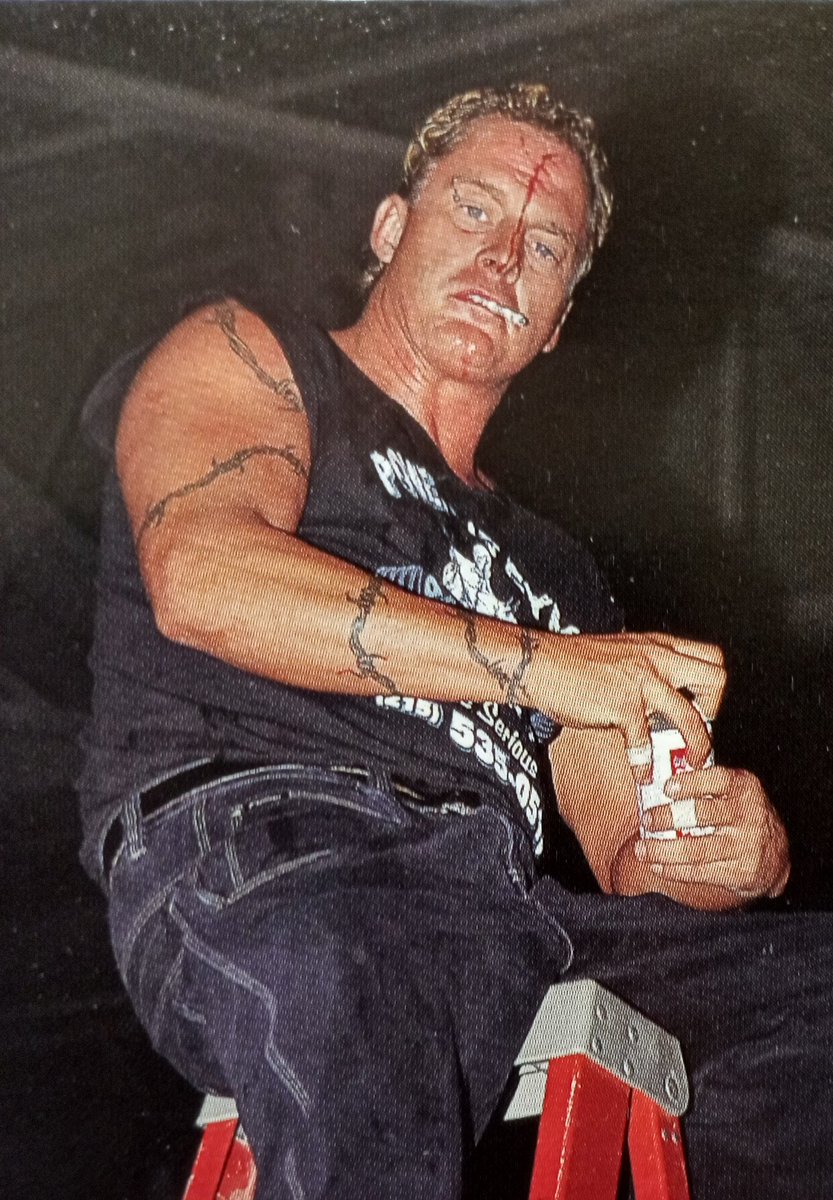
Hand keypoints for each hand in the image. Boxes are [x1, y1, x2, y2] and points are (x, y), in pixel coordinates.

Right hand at [539, 632, 725, 780]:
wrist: (540, 663)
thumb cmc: (572, 662)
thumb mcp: (621, 653)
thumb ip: (645, 669)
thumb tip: (659, 700)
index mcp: (658, 646)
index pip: (709, 656)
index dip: (712, 684)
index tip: (700, 705)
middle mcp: (656, 659)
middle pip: (715, 678)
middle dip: (714, 709)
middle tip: (699, 729)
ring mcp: (642, 682)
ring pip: (691, 715)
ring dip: (696, 745)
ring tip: (689, 763)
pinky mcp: (623, 705)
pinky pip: (646, 740)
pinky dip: (644, 761)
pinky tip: (639, 770)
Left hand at [635, 766, 789, 899]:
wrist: (775, 855)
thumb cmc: (740, 815)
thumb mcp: (732, 792)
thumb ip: (704, 785)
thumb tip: (656, 778)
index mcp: (744, 787)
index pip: (717, 779)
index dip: (690, 783)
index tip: (666, 788)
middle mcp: (749, 814)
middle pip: (700, 815)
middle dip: (666, 818)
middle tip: (647, 820)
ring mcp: (746, 845)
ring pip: (695, 849)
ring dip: (662, 850)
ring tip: (641, 849)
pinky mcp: (741, 872)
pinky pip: (699, 872)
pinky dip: (673, 869)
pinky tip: (657, 865)